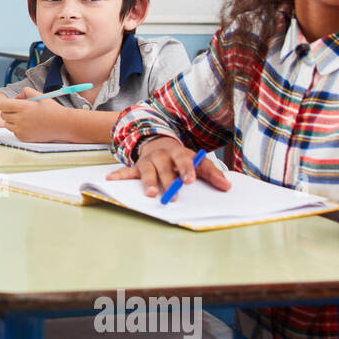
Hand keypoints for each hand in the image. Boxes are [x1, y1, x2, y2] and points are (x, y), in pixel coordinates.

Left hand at [0, 87, 63, 141]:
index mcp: (22, 107)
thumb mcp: (39, 95)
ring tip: (25, 119)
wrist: (63, 125)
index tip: (10, 104)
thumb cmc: (52, 109)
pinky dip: (19, 129)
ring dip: (13, 121)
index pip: (1, 105)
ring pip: (7, 124)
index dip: (5, 103)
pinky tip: (29, 126)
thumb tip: (15, 98)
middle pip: (3, 115)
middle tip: (20, 111)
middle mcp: (20, 119)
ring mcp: (21, 130)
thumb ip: (25, 92)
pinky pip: (14, 132)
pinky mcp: (24, 138)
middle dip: (9, 112)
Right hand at [106, 136, 229, 199]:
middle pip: (165, 167)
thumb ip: (212, 174)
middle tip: (173, 195)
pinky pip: (127, 171)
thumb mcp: (198, 162)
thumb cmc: (181, 157)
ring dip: (149, 181)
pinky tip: (111, 178)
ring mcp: (148, 161)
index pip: (184, 159)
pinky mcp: (137, 167)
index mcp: (179, 152)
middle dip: (169, 181)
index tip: (190, 181)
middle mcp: (162, 155)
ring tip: (152, 193)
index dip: (187, 170)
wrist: (160, 144)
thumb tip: (227, 187)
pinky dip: (119, 175)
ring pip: (147, 170)